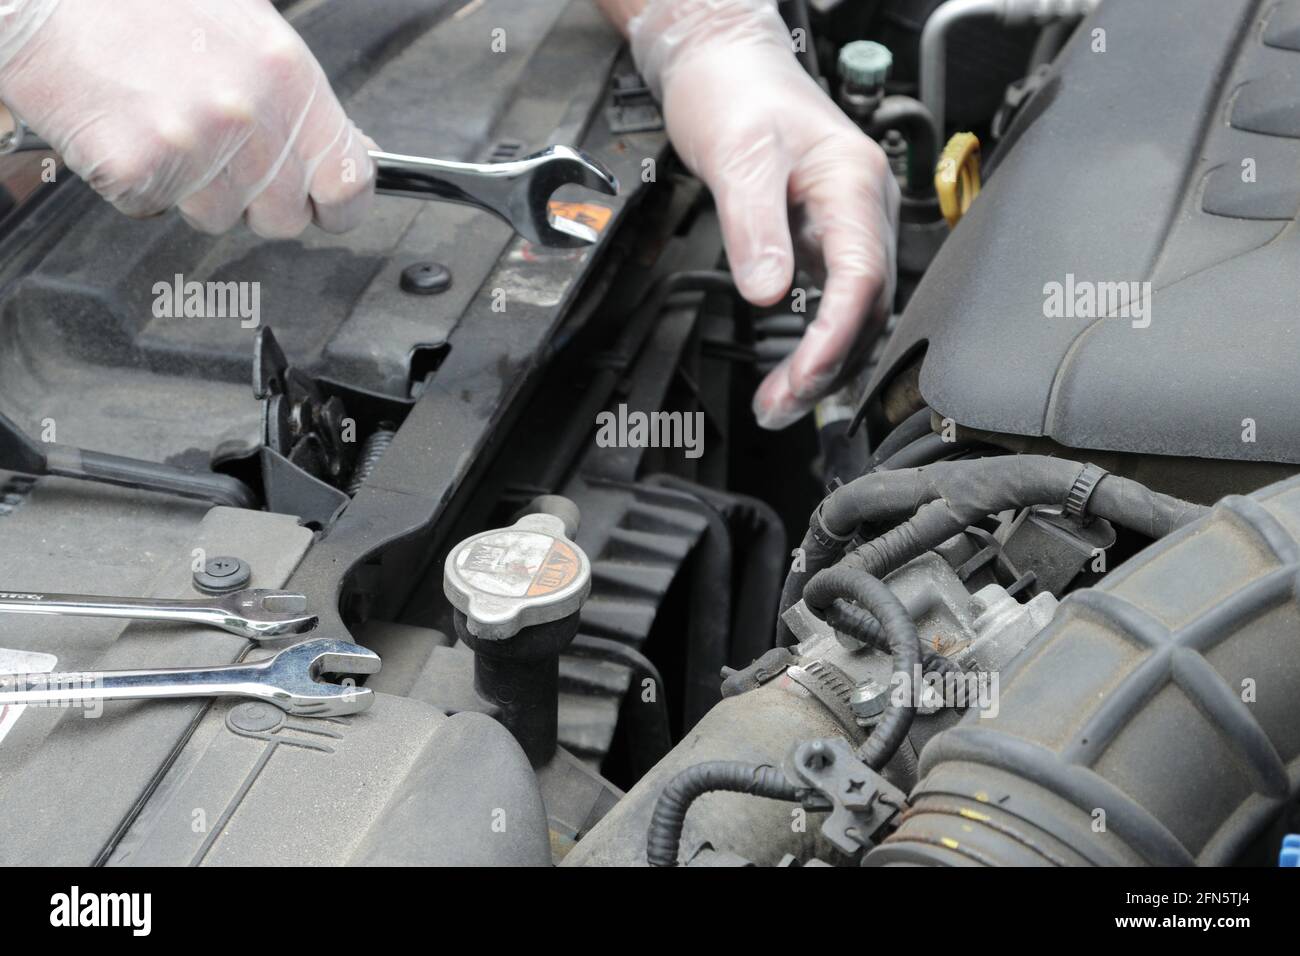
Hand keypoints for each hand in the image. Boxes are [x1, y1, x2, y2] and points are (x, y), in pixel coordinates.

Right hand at [0, 0, 374, 236]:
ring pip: (218, 219)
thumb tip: (353, 153)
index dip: (339, 208)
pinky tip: (128, 130)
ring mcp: (192, 145)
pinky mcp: (136, 168)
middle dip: (257, 200)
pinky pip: (154, 209)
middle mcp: (248, 114)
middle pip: (283, 217)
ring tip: (165, 124)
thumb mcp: (251, 35)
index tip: (328, 211)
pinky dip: (137, 183)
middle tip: (220, 153)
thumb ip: (302, 104)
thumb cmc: (146, 6)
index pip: (348, 181)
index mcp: (288, 77)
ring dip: (192, 189)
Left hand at [628, 0, 898, 428]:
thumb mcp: (737, 156)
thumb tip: (769, 294)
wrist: (725, 63)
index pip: (862, 277)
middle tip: (780, 406)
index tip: (802, 377)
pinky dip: (818, 340)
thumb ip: (754, 227)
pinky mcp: (829, 235)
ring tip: (780, 401)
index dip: (834, 335)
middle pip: (868, 307)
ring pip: (858, 311)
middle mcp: (864, 206)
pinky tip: (794, 367)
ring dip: (825, 363)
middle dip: (828, 365)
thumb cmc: (735, 94)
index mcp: (853, 183)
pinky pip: (838, 299)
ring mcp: (850, 222)